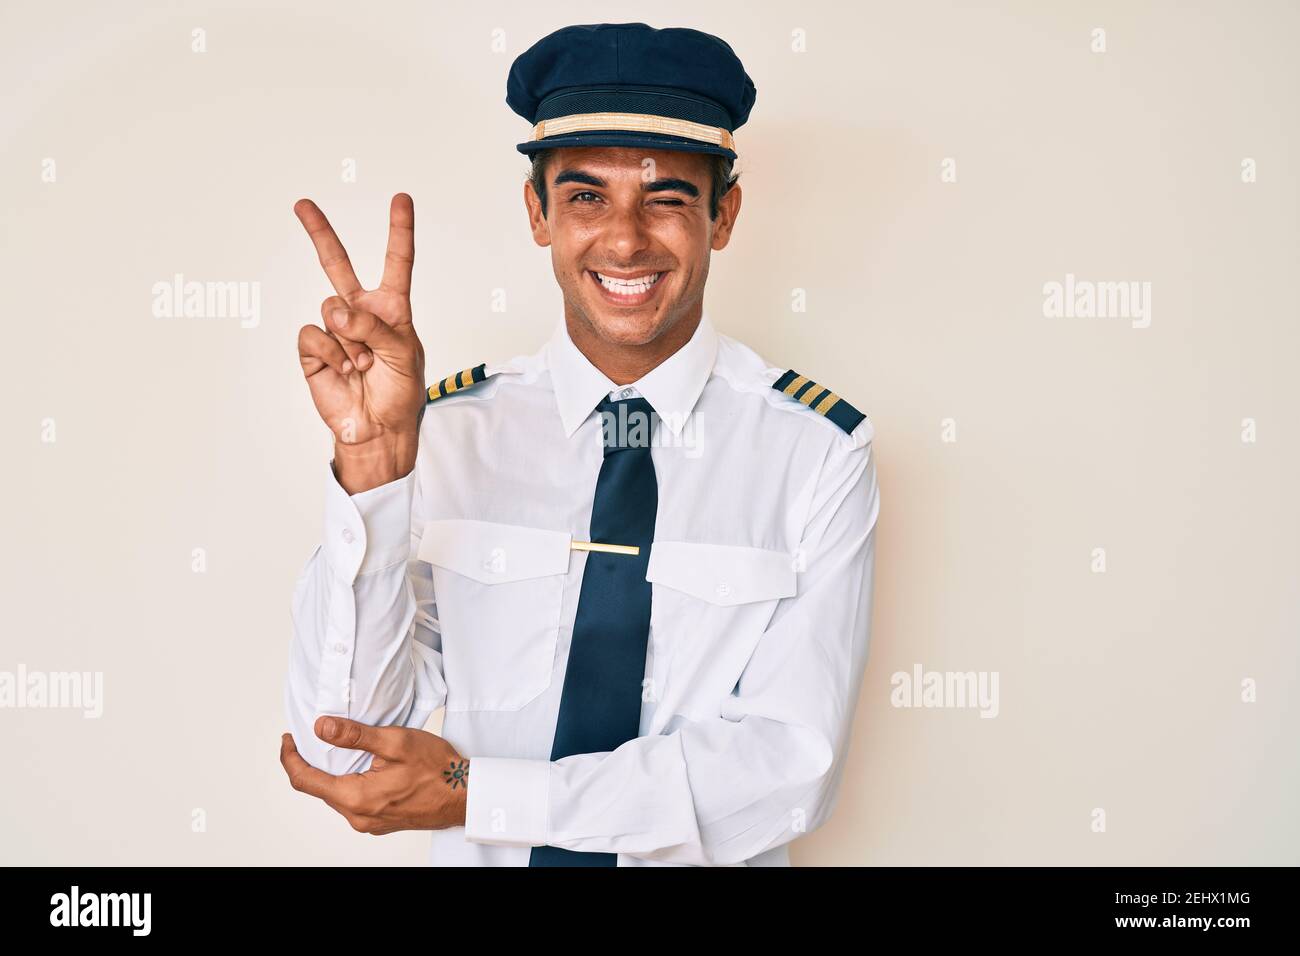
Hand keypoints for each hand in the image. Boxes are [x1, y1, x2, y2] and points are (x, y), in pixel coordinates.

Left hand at [279, 717, 468, 833]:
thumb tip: (322, 728)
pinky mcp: (380, 821)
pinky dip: (349, 782)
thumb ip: (355, 736)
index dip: (290, 758)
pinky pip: (353, 801)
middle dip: (311, 762)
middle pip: (319, 789)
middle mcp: (358, 817)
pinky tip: (362, 766)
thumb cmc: (438, 770)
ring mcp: (369, 822)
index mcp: (356, 797)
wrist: (464, 795)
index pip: (305, 780)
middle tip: (311, 738)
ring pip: (337, 795)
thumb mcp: (396, 741)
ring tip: (337, 748)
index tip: (288, 739)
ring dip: (332, 772)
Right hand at [295, 194, 426, 491]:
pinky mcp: (314, 350)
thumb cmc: (400, 392)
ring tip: (363, 363)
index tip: (401, 199)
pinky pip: (314, 334)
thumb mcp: (403, 354)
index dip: (399, 231)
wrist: (378, 429)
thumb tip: (335, 311)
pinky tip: (344, 370)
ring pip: (330, 308)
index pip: (396, 263)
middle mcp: (360, 313)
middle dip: (319, 232)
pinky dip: (331, 352)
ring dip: (349, 338)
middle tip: (302, 204)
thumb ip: (374, 325)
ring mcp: (334, 330)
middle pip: (336, 265)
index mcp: (391, 309)